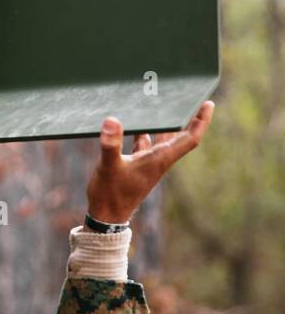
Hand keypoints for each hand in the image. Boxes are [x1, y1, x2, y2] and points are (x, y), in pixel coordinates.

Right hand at [86, 102, 214, 223]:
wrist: (106, 217)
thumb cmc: (110, 194)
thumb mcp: (109, 167)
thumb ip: (111, 144)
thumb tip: (112, 120)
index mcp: (160, 159)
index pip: (189, 138)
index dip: (201, 121)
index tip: (207, 104)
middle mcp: (158, 159)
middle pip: (179, 134)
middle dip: (186, 116)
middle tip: (189, 96)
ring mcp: (148, 162)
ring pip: (163, 137)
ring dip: (166, 122)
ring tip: (165, 103)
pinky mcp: (136, 164)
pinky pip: (146, 142)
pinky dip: (145, 131)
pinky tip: (135, 122)